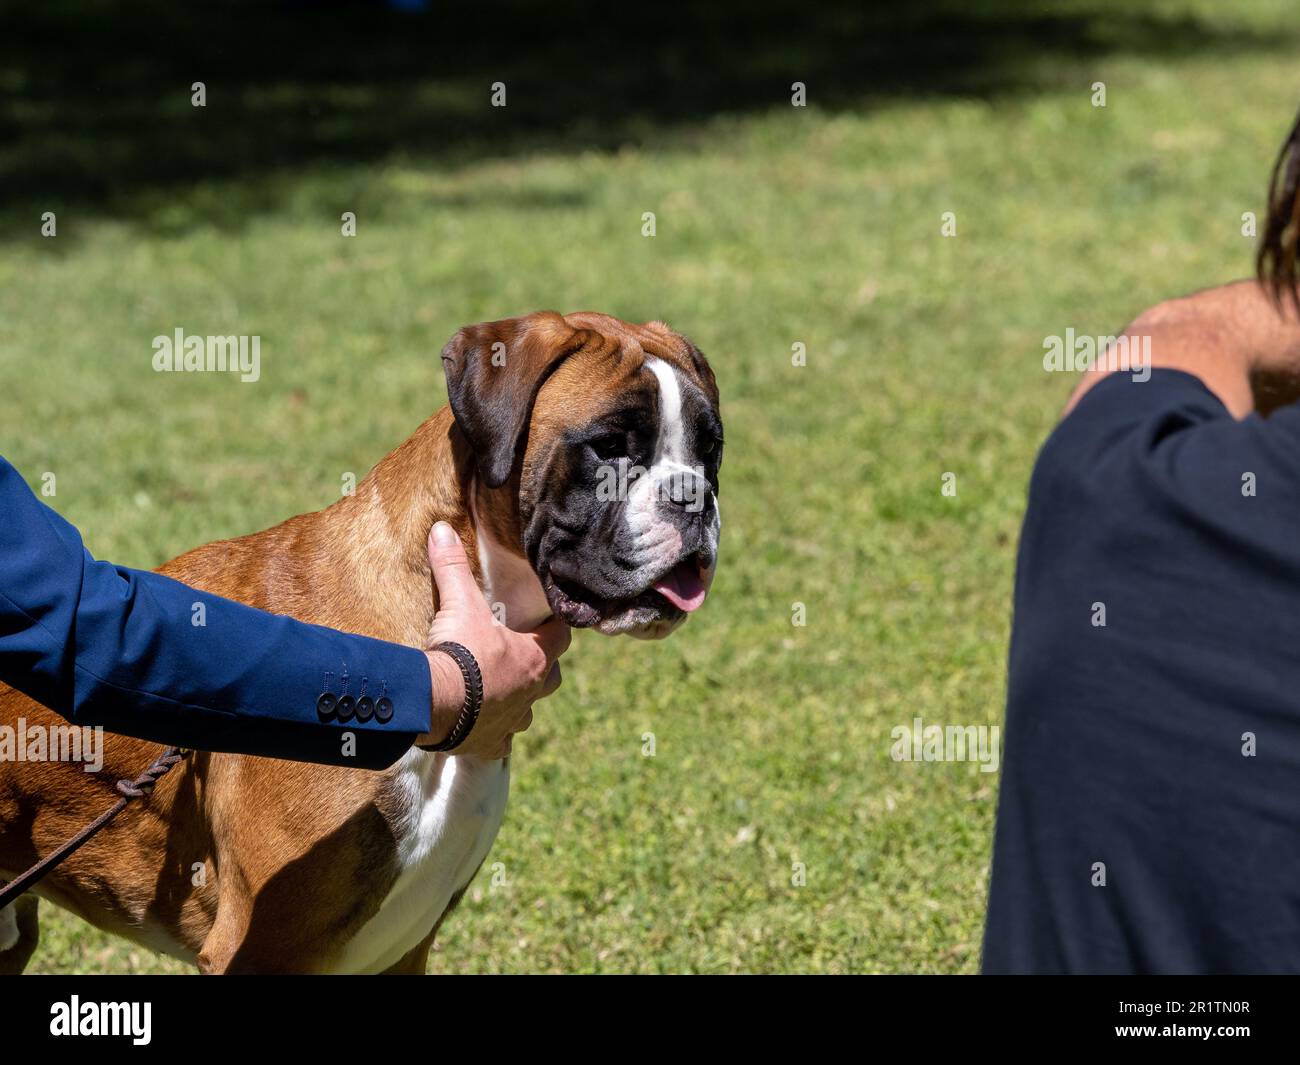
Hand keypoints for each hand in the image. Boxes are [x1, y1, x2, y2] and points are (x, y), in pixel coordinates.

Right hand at [417, 521, 569, 758]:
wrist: (434, 704)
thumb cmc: (458, 653)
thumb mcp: (458, 604)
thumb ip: (452, 566)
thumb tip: (441, 529)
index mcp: (534, 658)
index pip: (561, 636)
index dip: (556, 626)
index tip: (549, 619)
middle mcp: (531, 692)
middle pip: (551, 676)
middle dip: (542, 665)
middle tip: (523, 653)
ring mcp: (513, 720)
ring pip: (528, 712)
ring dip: (520, 700)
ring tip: (501, 689)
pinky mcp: (490, 744)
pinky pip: (501, 742)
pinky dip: (495, 734)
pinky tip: (483, 727)